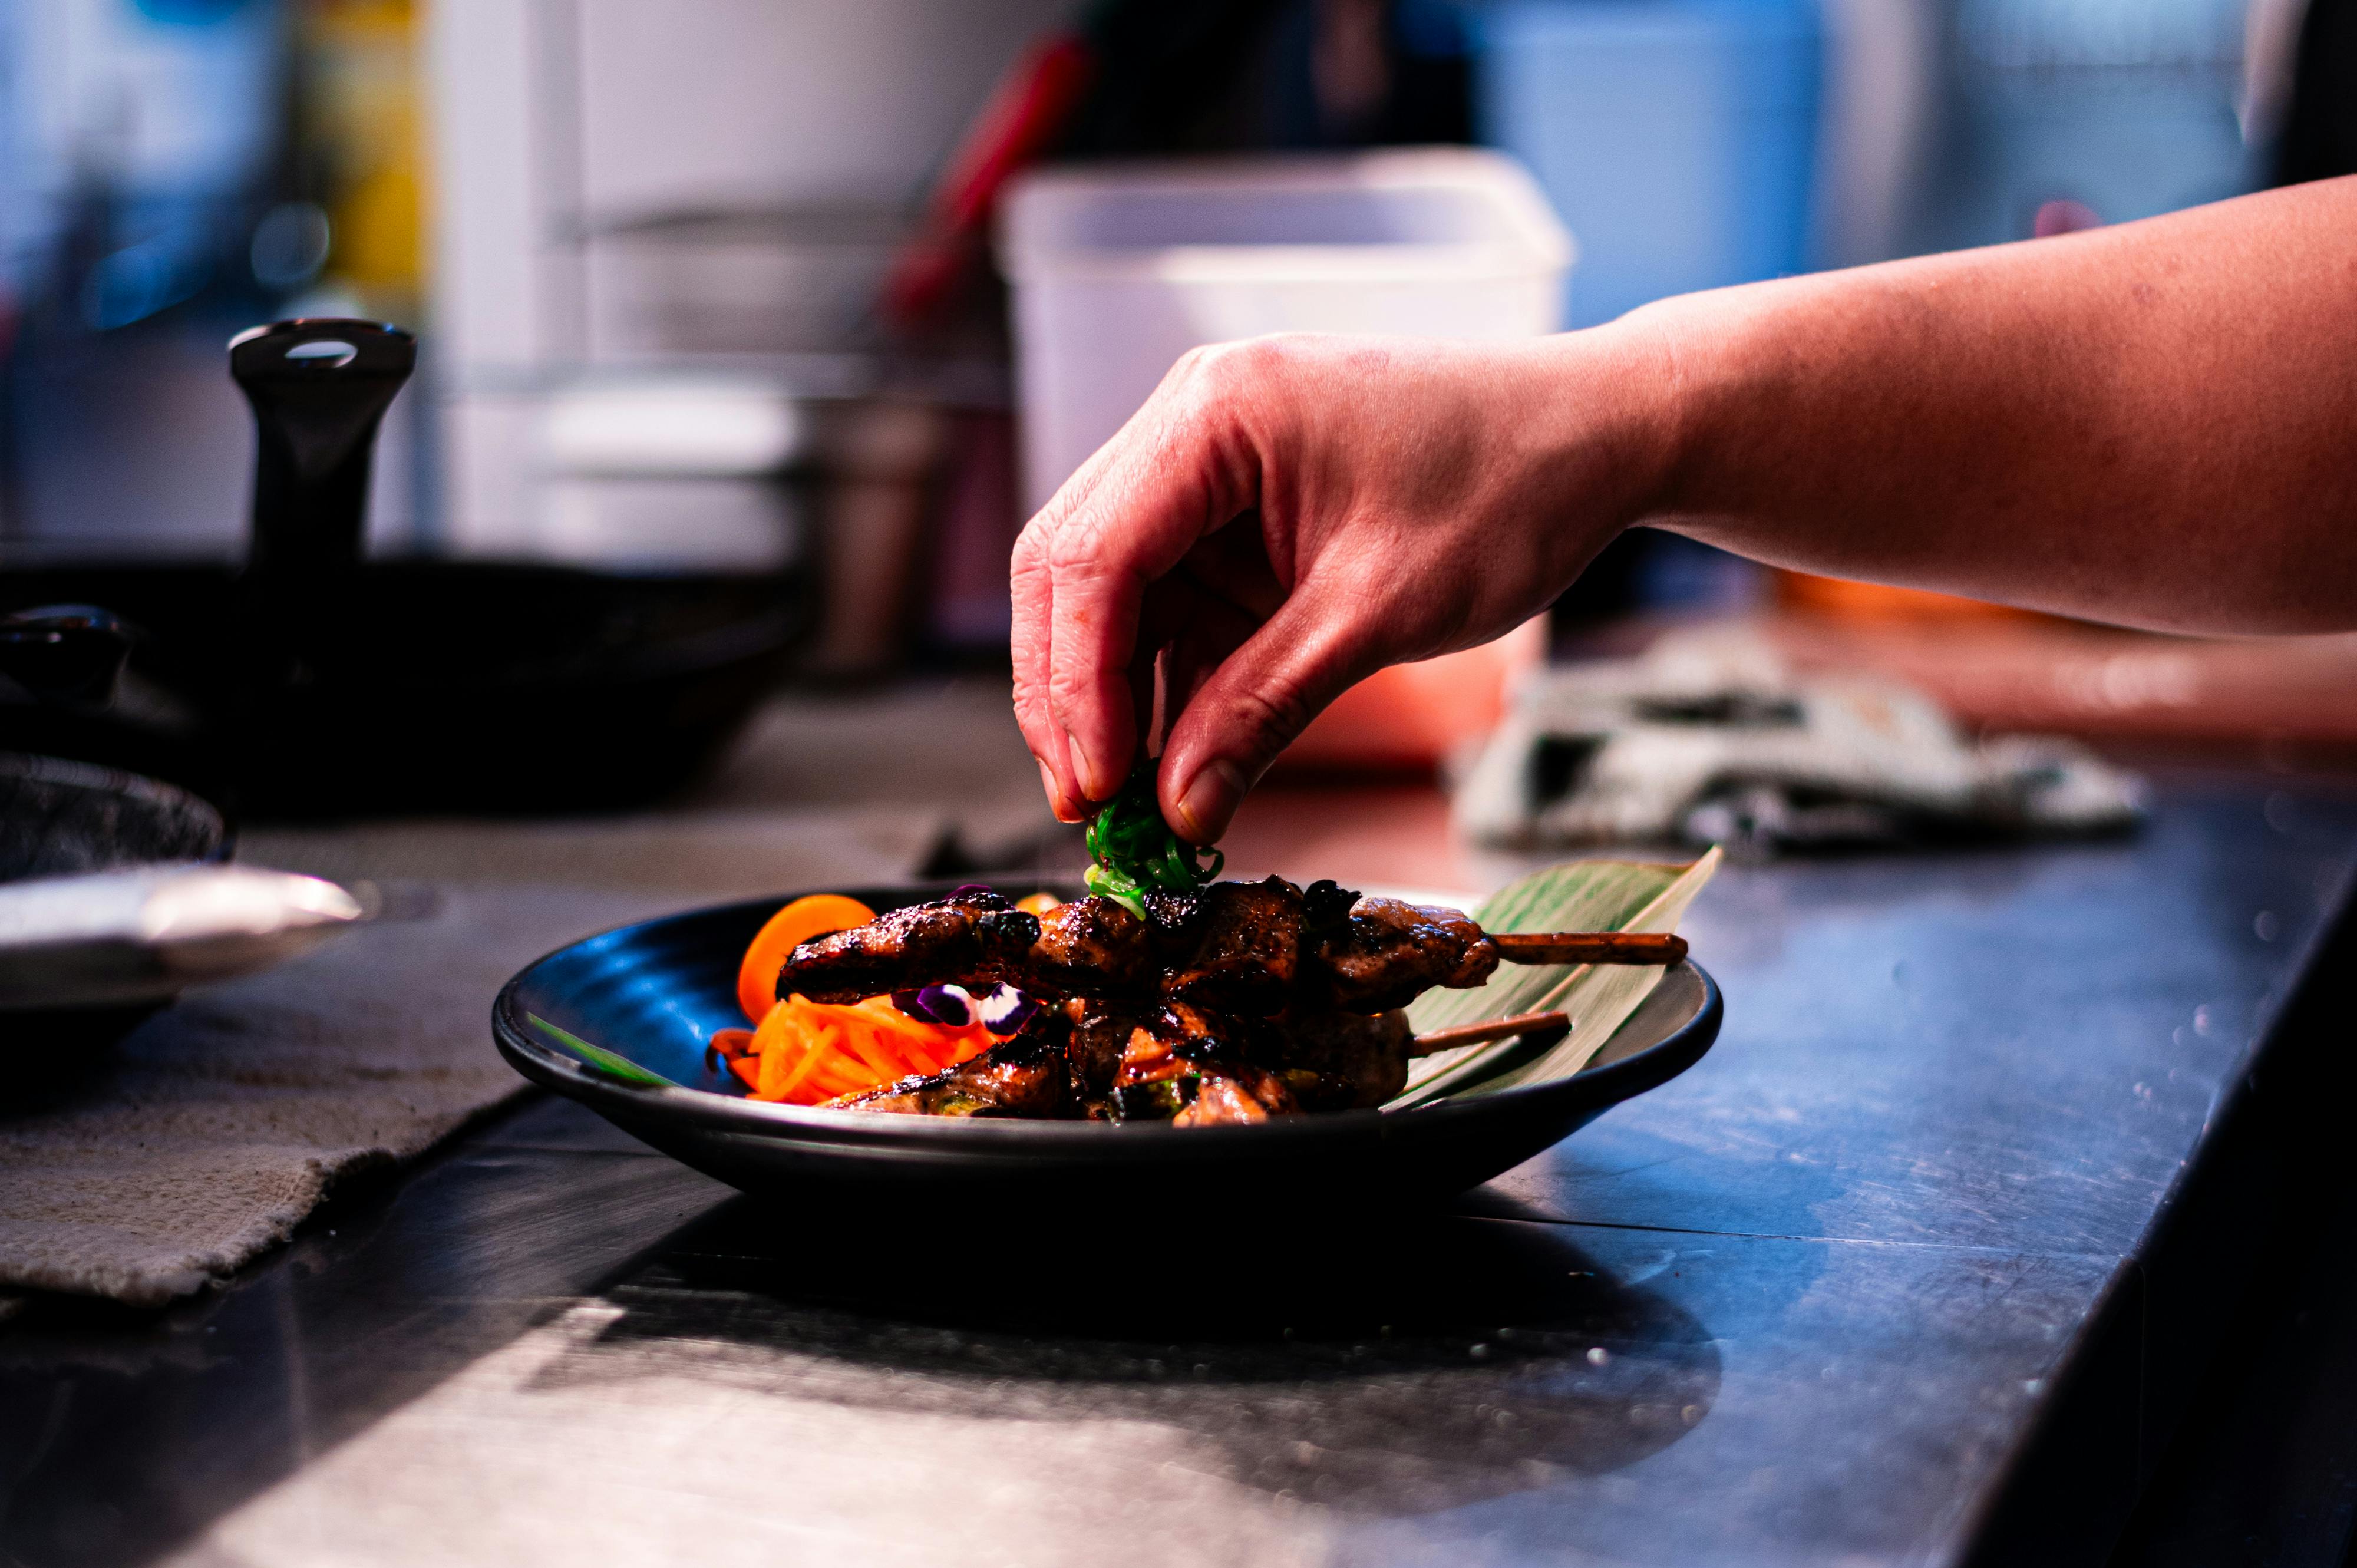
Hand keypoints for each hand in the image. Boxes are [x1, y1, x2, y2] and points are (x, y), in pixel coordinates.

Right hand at [1010, 328, 1670, 841]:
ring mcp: (1208, 466)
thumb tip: (1180, 811)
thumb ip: (1265, 707)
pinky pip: (1170, 601)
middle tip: (1088, 807)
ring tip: (1126, 805)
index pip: (1093, 556)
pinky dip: (1164, 680)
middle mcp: (1191, 423)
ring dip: (1109, 695)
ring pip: (1109, 593)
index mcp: (1215, 413)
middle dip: (1071, 695)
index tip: (1092, 787)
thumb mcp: (1379, 613)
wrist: (1594, 435)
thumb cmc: (1510, 490)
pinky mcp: (1237, 513)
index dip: (1075, 684)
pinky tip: (1173, 758)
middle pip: (1073, 570)